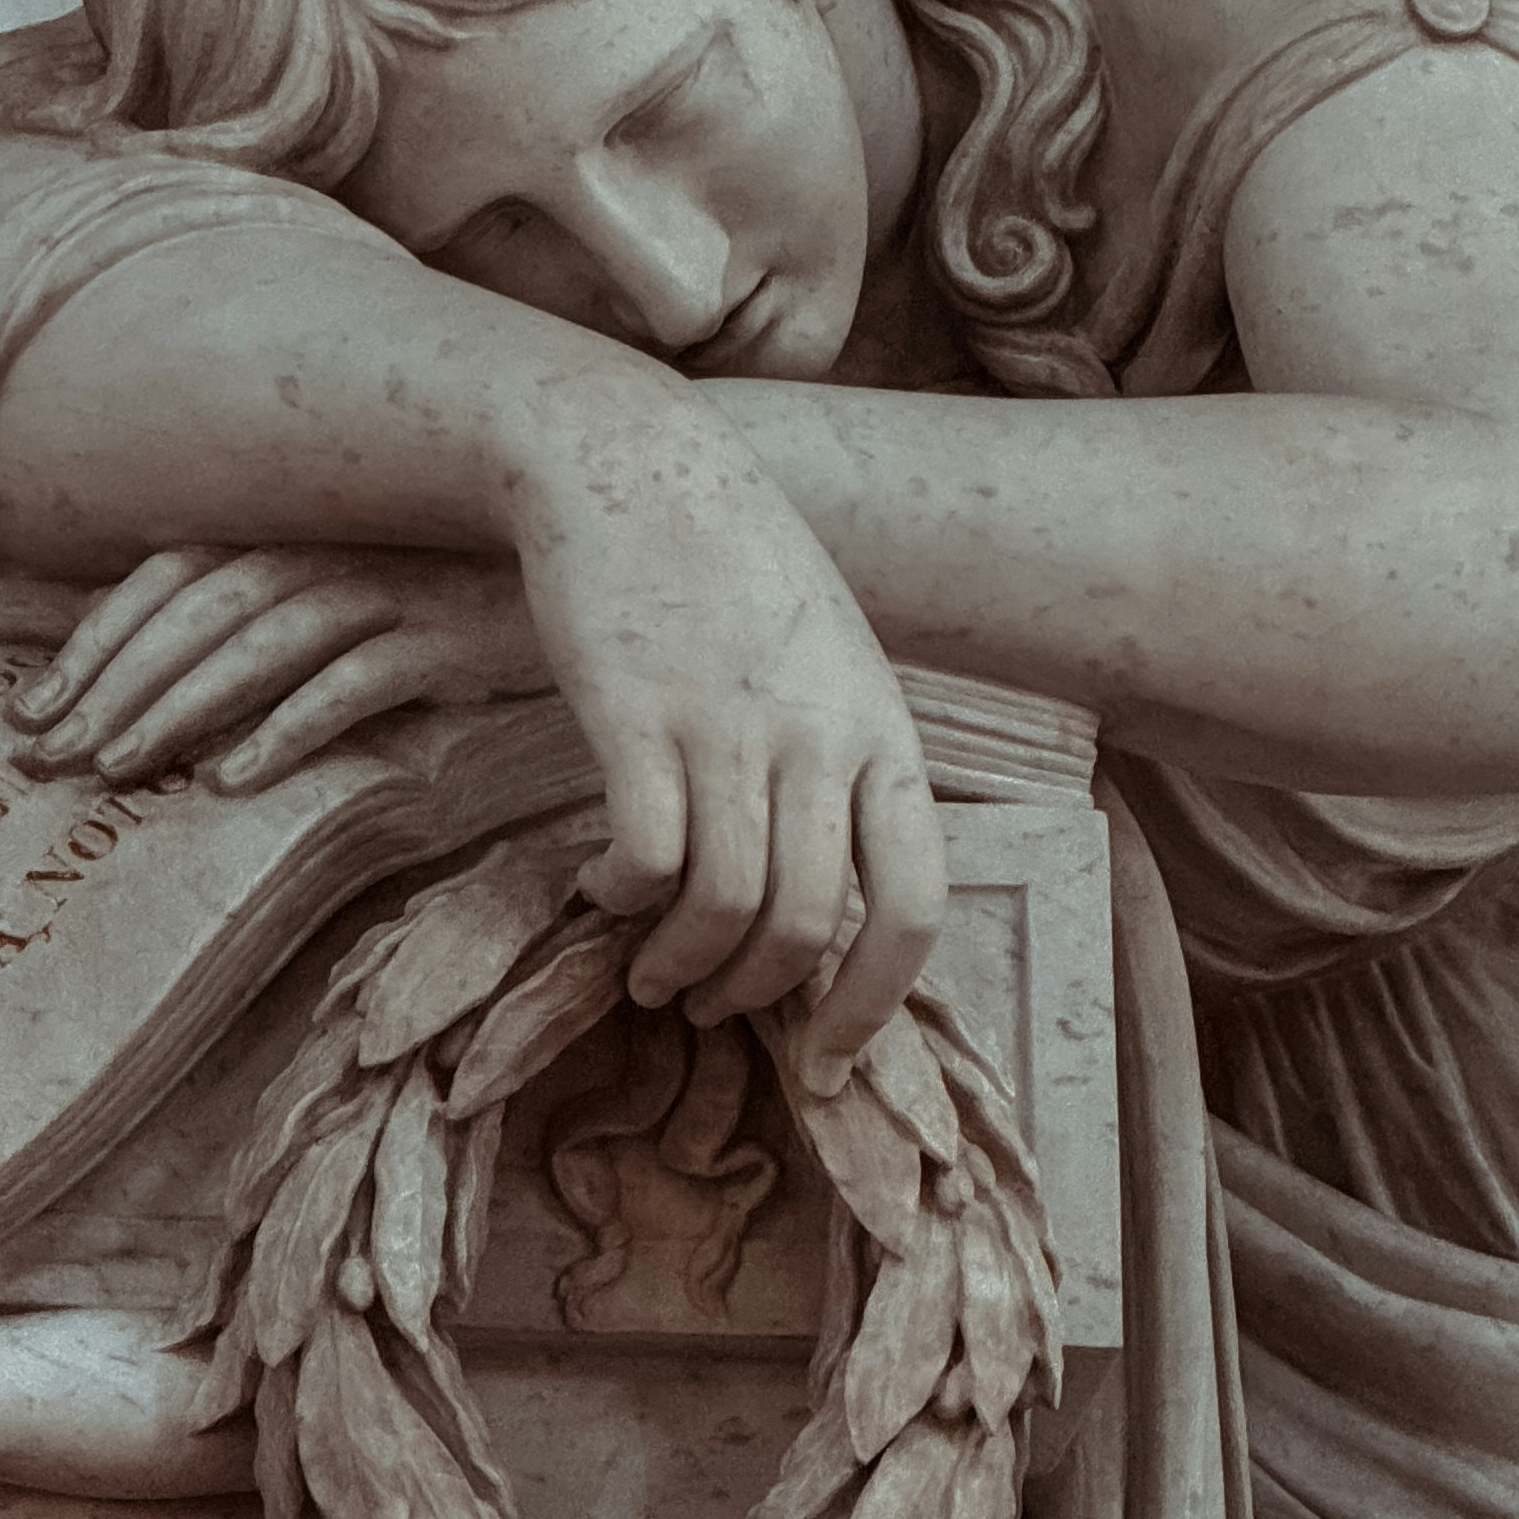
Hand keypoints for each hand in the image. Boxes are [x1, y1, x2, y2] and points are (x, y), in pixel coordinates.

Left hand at [8, 545, 548, 790]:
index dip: (95, 642)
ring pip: (258, 641)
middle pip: (196, 609)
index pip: (172, 576)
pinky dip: (285, 730)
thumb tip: (205, 697)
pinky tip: (231, 782)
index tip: (31, 714)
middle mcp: (339, 545)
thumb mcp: (384, 598)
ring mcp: (395, 584)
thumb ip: (302, 627)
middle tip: (46, 760)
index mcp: (310, 529)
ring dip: (178, 707)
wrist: (631, 557)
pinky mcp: (452, 631)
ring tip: (118, 773)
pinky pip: (352, 681)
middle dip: (110, 685)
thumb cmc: (494, 589)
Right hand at [502, 378, 947, 1086]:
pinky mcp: (636, 715)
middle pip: (809, 924)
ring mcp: (728, 725)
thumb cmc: (729, 564)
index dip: (873, 1002)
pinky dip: (624, 898)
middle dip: (756, 994)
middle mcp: (818, 737)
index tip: (827, 1059)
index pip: (916, 902)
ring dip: (680, 964)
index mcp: (881, 731)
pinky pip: (647, 856)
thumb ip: (840, 759)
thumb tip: (826, 890)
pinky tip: (603, 888)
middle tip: (709, 1006)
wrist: (630, 459)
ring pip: (727, 908)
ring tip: (649, 972)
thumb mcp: (825, 656)